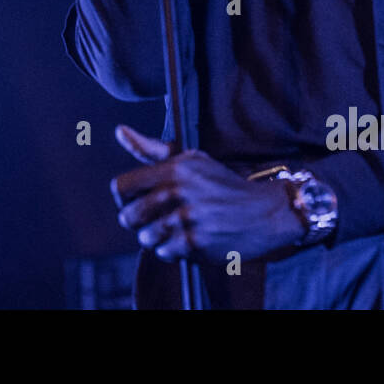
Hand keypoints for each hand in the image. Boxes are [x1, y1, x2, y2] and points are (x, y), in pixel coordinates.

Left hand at [110, 124, 304, 262]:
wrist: (264, 211)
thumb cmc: (222, 184)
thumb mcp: (190, 160)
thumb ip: (152, 149)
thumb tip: (120, 131)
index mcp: (174, 168)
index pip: (122, 187)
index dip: (124, 198)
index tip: (135, 201)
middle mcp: (178, 191)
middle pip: (129, 216)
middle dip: (137, 222)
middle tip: (154, 219)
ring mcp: (188, 218)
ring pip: (146, 237)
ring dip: (156, 238)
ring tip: (174, 230)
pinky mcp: (197, 242)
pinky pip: (164, 252)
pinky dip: (172, 251)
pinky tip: (186, 240)